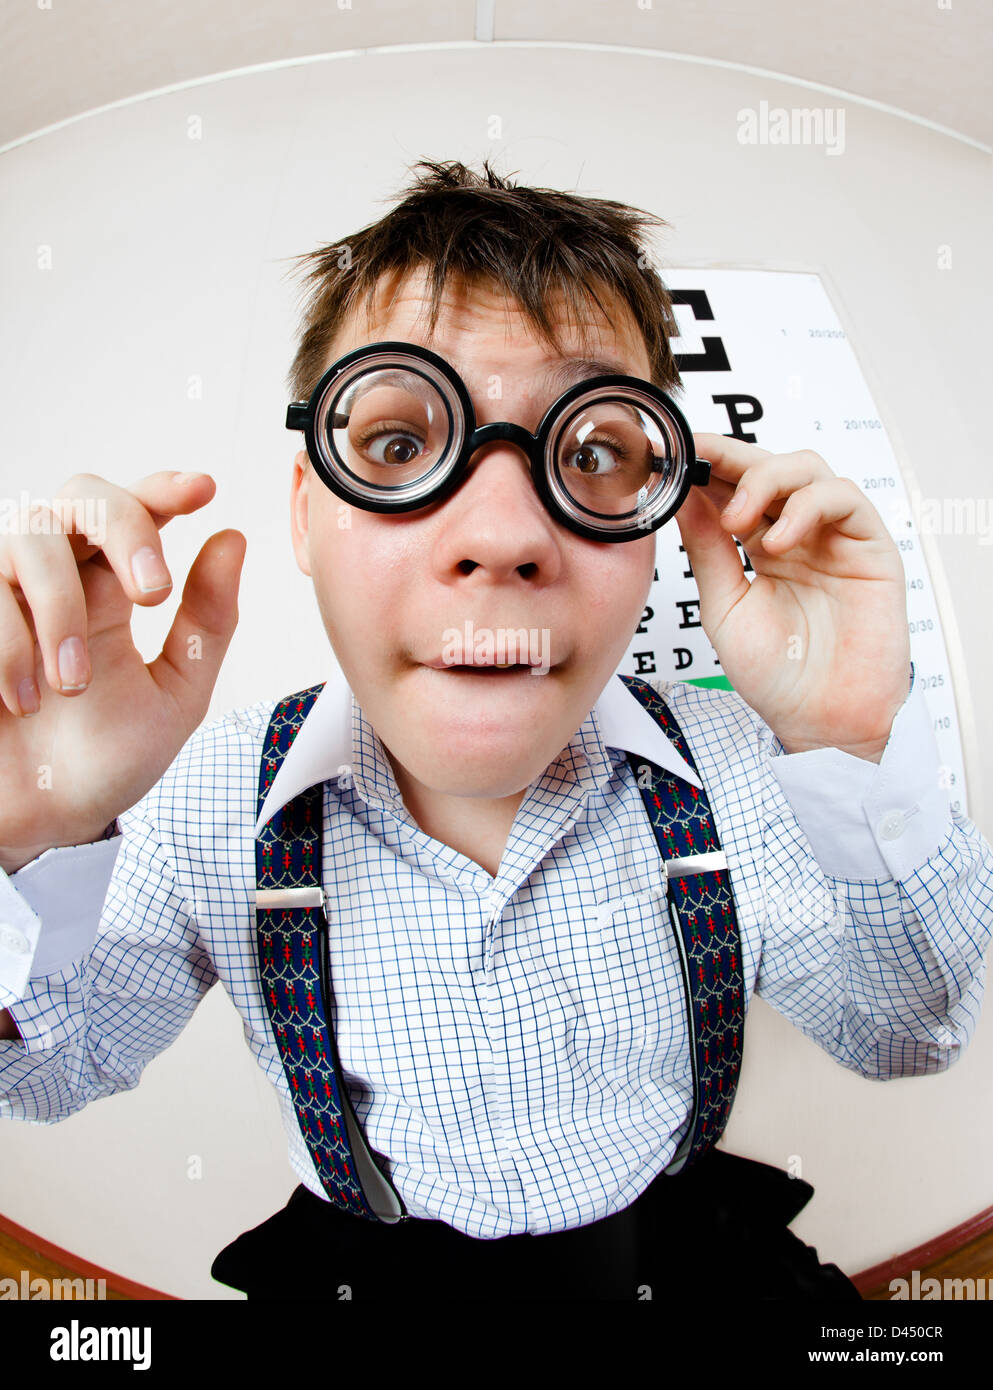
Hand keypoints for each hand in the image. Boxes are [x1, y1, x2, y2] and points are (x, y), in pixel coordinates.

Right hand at [0, 471, 245, 870]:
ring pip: (30, 537)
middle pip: (83, 494)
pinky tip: (23, 699)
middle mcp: (60, 574)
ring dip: (61, 607)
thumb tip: (232, 540)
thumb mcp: (176, 694)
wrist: (42, 818)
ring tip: (73, 683)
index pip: (138, 509)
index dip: (165, 487)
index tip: (204, 491)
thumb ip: (205, 622)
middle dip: (125, 529)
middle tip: (153, 593)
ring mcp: (6, 591)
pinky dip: (10, 646)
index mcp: (115, 585)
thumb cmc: (106, 758)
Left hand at [675, 435, 910, 761]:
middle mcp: (800, 533)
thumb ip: (707, 550)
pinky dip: (807, 507)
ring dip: (766, 480)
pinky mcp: (871, 548)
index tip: (672, 455)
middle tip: (698, 464)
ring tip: (738, 517)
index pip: (736, 485)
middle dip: (731, 457)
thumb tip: (682, 498)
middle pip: (771, 465)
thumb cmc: (777, 675)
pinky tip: (778, 541)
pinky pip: (845, 500)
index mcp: (763, 545)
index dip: (708, 462)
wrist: (819, 721)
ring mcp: (836, 537)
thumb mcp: (724, 605)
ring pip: (808, 470)